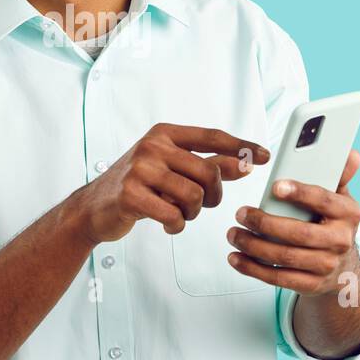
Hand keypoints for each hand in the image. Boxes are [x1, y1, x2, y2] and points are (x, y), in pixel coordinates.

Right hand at [67, 123, 270, 246]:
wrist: (94, 207)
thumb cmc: (138, 185)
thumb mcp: (173, 168)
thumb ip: (208, 164)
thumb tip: (247, 164)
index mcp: (165, 133)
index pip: (212, 137)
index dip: (241, 147)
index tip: (264, 156)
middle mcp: (153, 146)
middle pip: (209, 172)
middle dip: (214, 195)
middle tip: (203, 205)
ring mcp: (139, 169)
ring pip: (194, 195)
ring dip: (193, 213)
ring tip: (180, 214)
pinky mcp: (130, 194)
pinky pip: (173, 215)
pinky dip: (176, 226)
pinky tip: (168, 224)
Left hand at [226, 148, 359, 295]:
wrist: (344, 267)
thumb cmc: (334, 224)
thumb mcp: (340, 197)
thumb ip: (338, 175)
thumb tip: (351, 154)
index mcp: (348, 214)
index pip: (324, 201)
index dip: (300, 193)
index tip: (276, 187)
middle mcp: (340, 241)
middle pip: (300, 234)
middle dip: (266, 224)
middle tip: (241, 214)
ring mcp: (326, 266)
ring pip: (285, 257)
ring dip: (254, 246)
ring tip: (234, 234)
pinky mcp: (310, 285)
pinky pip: (278, 279)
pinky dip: (253, 269)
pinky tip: (236, 258)